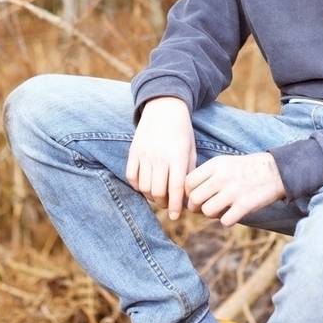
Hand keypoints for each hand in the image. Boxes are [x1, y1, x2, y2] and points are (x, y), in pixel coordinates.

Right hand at [126, 96, 195, 220]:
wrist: (164, 107)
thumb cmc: (182, 131)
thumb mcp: (190, 149)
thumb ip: (188, 172)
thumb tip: (185, 197)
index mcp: (177, 155)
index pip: (176, 188)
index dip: (176, 206)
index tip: (176, 216)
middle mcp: (160, 155)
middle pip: (157, 191)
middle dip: (163, 203)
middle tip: (167, 204)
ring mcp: (144, 153)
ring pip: (144, 187)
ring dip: (150, 196)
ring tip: (157, 195)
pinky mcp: (133, 151)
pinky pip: (131, 176)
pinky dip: (137, 186)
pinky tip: (145, 185)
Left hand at [184, 152, 285, 226]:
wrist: (275, 171)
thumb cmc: (245, 169)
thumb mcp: (224, 163)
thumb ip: (206, 175)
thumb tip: (187, 195)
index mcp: (215, 165)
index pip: (188, 182)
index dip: (188, 193)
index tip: (195, 196)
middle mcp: (222, 177)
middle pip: (194, 199)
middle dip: (196, 207)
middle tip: (204, 207)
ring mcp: (233, 192)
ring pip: (207, 212)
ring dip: (211, 214)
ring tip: (220, 209)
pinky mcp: (245, 205)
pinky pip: (224, 221)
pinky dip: (227, 220)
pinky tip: (233, 214)